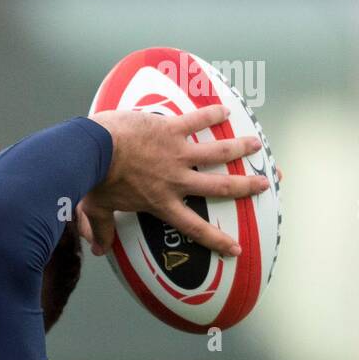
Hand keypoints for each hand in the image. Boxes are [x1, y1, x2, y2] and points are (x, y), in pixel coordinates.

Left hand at [77, 103, 279, 258]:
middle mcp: (176, 180)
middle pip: (218, 187)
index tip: (235, 249)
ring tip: (257, 145)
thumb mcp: (97, 211)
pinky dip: (211, 114)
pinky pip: (196, 120)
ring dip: (239, 148)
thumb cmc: (95, 181)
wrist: (95, 150)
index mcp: (161, 203)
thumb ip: (101, 230)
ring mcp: (176, 153)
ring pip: (217, 152)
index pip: (194, 228)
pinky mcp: (171, 129)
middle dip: (243, 188)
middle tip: (263, 185)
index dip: (216, 240)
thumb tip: (97, 249)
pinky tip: (225, 110)